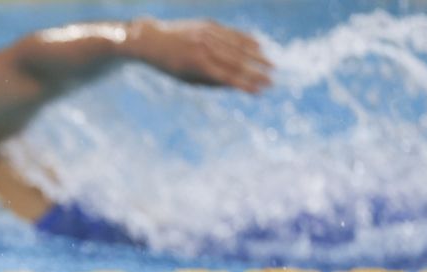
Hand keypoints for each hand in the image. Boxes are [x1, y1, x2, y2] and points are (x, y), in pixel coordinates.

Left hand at [131, 19, 272, 93]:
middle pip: (237, 61)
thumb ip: (213, 82)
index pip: (229, 77)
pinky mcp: (209, 24)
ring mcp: (208, 34)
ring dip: (257, 56)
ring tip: (271, 64)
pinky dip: (247, 39)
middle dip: (257, 71)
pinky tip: (259, 45)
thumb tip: (238, 85)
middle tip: (273, 79)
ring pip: (238, 45)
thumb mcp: (189, 79)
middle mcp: (205, 48)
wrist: (153, 40)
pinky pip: (232, 32)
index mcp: (198, 66)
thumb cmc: (172, 66)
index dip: (247, 84)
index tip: (261, 91)